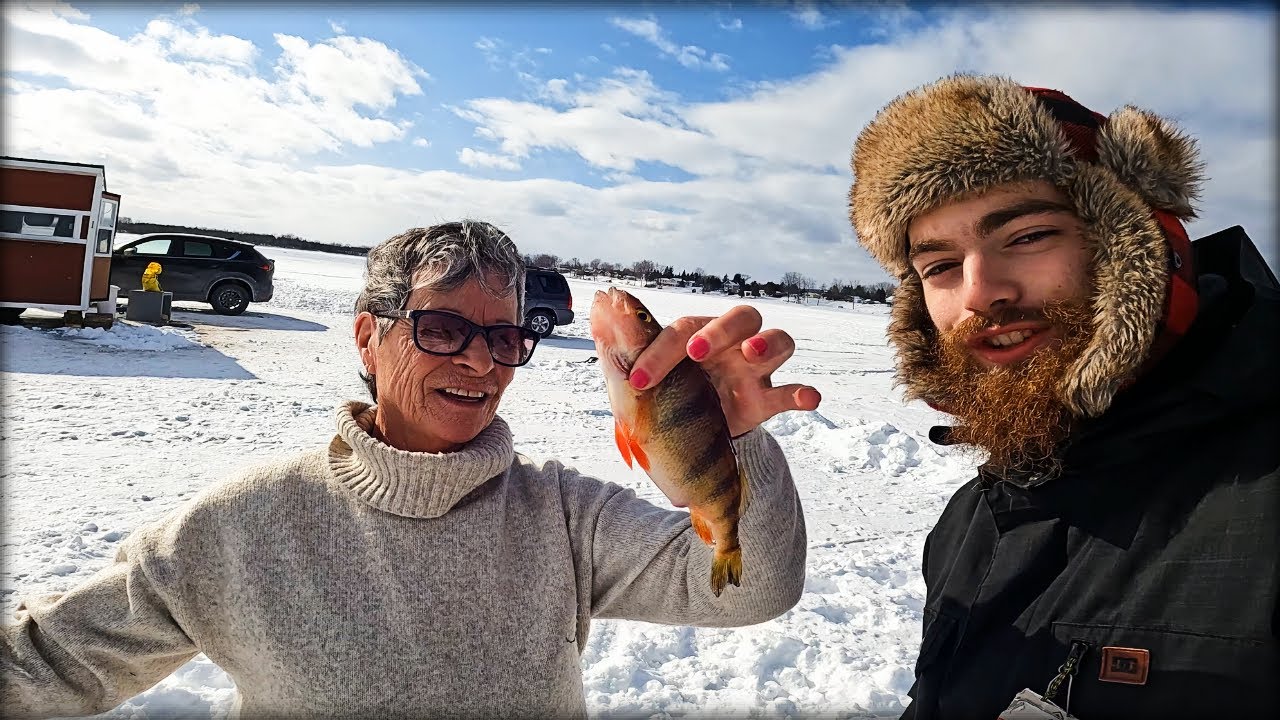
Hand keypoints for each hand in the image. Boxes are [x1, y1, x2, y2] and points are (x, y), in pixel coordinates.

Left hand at [626, 305, 821, 436]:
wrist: (690, 443)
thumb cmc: (665, 398)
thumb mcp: (636, 379)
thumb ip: (618, 346)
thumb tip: (597, 303)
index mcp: (696, 335)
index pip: (684, 328)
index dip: (660, 351)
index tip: (637, 380)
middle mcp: (729, 345)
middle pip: (743, 316)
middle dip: (721, 329)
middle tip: (698, 351)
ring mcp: (753, 371)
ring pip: (778, 340)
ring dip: (767, 344)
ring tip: (750, 357)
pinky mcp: (767, 400)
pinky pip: (793, 390)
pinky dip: (803, 391)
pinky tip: (808, 398)